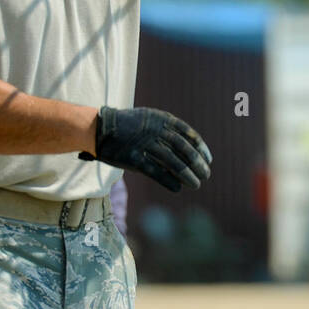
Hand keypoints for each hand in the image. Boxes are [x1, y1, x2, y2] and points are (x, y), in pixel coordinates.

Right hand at [78, 106, 210, 192]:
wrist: (99, 127)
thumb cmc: (128, 126)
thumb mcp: (150, 119)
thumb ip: (167, 130)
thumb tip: (189, 149)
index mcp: (162, 119)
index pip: (189, 134)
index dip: (201, 149)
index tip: (208, 160)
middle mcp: (156, 130)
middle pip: (184, 150)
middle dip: (197, 164)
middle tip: (206, 175)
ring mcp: (144, 144)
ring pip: (173, 163)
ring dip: (187, 175)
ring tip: (196, 184)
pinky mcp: (133, 158)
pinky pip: (155, 172)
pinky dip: (169, 181)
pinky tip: (177, 188)